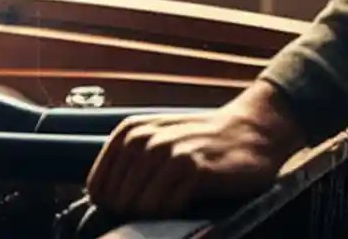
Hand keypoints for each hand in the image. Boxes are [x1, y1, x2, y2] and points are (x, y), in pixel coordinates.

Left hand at [85, 81, 308, 218]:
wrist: (250, 131)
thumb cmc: (201, 143)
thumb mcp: (157, 141)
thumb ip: (128, 164)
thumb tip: (101, 202)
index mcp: (129, 132)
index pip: (97, 187)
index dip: (111, 206)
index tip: (134, 208)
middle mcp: (143, 138)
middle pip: (117, 200)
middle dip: (132, 214)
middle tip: (157, 209)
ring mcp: (168, 151)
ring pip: (139, 206)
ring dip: (153, 215)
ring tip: (171, 207)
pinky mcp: (193, 167)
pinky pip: (166, 207)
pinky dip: (172, 214)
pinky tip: (186, 205)